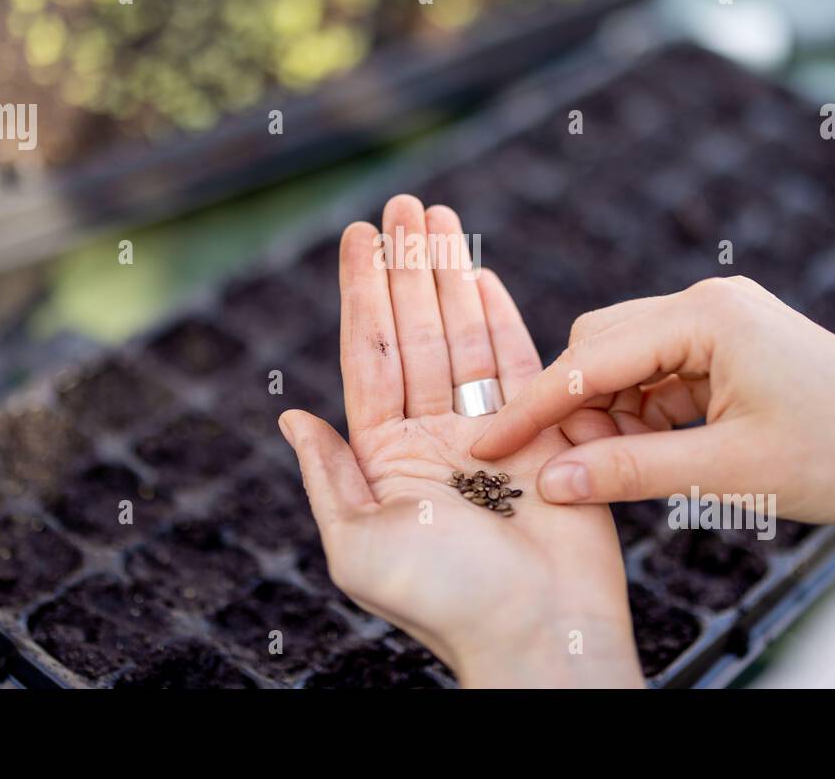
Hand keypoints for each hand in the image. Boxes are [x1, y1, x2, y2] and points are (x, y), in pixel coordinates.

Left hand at [280, 196, 641, 686]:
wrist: (540, 632)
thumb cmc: (447, 601)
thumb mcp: (359, 547)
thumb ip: (331, 478)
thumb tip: (291, 419)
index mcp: (386, 458)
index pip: (370, 357)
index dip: (364, 293)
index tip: (359, 234)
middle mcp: (434, 435)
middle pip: (416, 332)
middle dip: (408, 266)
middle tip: (404, 202)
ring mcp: (490, 428)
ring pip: (463, 335)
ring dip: (449, 275)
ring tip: (438, 214)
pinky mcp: (543, 427)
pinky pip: (517, 359)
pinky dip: (500, 313)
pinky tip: (481, 271)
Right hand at [472, 276, 834, 531]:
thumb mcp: (729, 472)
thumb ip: (630, 472)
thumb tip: (549, 483)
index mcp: (706, 315)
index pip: (590, 358)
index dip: (532, 408)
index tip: (483, 444)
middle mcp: (709, 303)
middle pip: (600, 345)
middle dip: (573, 406)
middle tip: (563, 470)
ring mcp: (722, 322)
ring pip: (627, 362)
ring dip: (609, 414)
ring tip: (618, 469)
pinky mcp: (732, 348)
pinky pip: (660, 376)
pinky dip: (643, 415)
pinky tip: (652, 453)